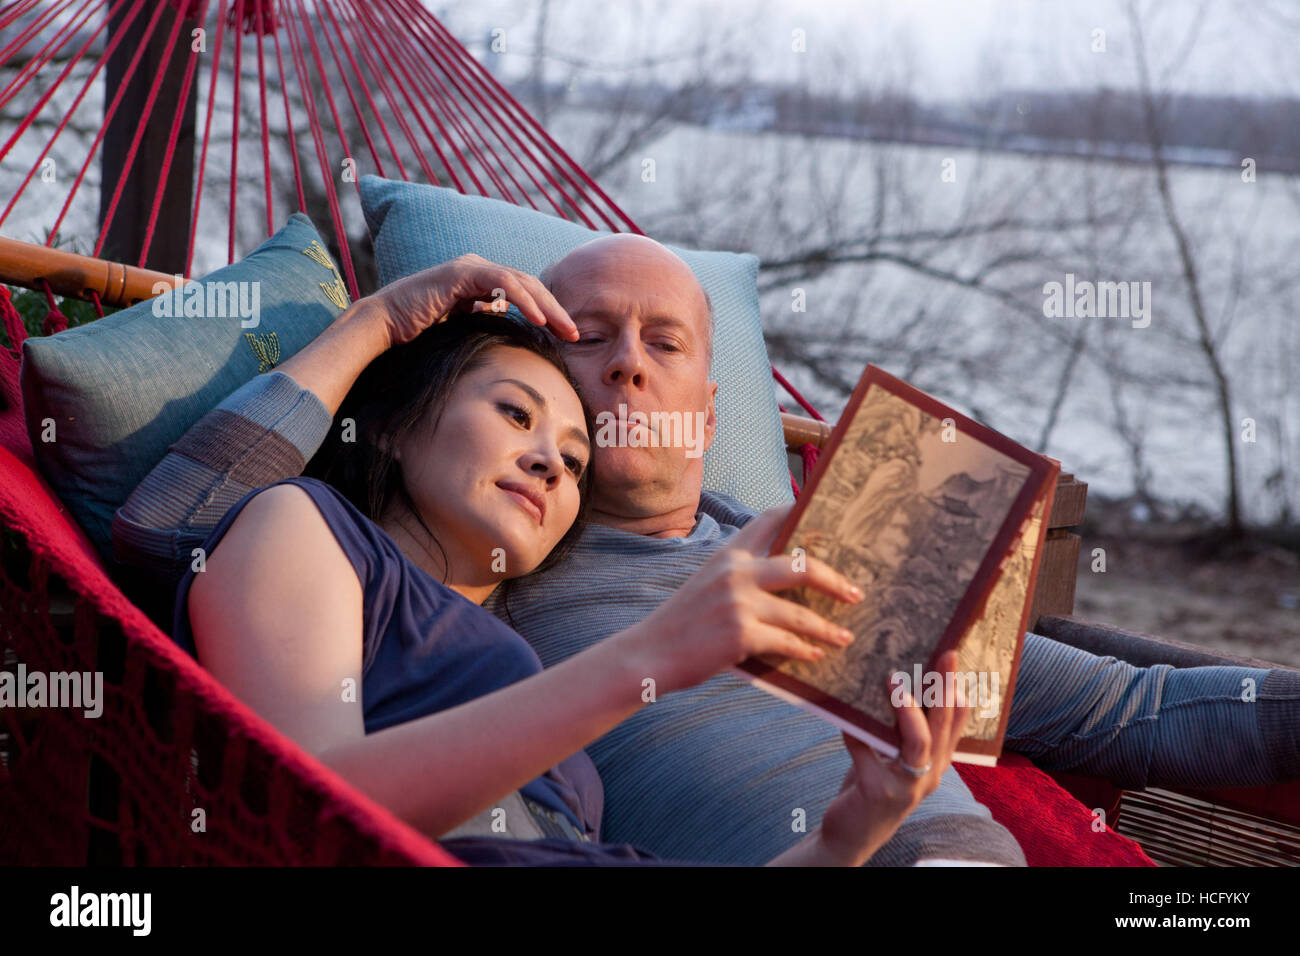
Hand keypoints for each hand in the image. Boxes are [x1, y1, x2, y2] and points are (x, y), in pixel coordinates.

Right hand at [372, 253, 578, 347]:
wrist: (382, 326)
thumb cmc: (417, 336)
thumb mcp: (462, 332)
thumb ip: (484, 326)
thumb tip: (508, 337)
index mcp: (480, 283)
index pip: (524, 293)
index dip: (548, 313)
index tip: (566, 337)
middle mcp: (477, 270)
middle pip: (529, 285)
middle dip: (555, 310)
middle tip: (575, 335)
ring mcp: (469, 268)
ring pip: (521, 282)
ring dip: (547, 306)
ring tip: (564, 329)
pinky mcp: (461, 274)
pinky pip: (502, 283)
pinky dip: (523, 300)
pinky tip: (538, 319)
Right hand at [619, 505, 865, 694]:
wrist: (649, 652)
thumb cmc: (682, 622)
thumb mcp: (707, 583)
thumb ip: (741, 575)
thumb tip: (790, 580)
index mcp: (728, 554)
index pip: (770, 519)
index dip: (801, 515)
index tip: (829, 521)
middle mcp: (735, 572)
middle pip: (802, 565)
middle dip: (834, 580)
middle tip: (854, 592)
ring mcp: (738, 603)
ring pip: (800, 613)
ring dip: (827, 628)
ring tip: (844, 636)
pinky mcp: (741, 634)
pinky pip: (787, 642)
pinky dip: (805, 650)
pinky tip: (815, 654)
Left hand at [816, 650, 971, 866]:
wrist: (850, 836)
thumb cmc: (871, 787)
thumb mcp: (891, 757)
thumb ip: (897, 731)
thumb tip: (891, 681)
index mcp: (936, 765)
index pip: (956, 725)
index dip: (958, 692)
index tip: (954, 659)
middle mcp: (928, 776)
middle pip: (943, 727)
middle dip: (944, 689)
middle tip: (944, 656)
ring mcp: (906, 787)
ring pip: (919, 742)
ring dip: (908, 710)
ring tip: (894, 681)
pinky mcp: (878, 793)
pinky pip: (867, 754)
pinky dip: (855, 734)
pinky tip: (845, 720)